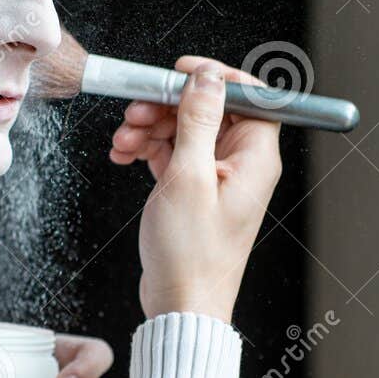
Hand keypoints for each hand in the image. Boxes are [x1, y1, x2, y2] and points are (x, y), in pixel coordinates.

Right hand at [109, 56, 282, 321]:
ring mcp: (217, 179)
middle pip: (209, 110)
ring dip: (151, 128)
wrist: (180, 305)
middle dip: (168, 105)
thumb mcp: (190, 176)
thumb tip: (208, 78)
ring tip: (123, 140)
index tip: (181, 72)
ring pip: (185, 131)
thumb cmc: (191, 255)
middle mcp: (241, 165)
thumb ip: (198, 121)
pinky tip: (124, 155)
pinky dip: (148, 150)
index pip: (250, 96)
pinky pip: (173, 155)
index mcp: (254, 158)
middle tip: (136, 110)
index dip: (216, 77)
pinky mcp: (195, 192)